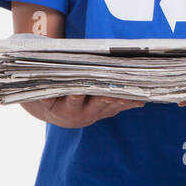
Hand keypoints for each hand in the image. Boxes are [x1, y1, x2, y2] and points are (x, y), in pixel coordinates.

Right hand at [23, 94, 143, 128]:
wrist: (60, 114)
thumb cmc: (51, 97)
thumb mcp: (46, 93)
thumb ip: (48, 84)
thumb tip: (43, 70)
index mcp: (67, 109)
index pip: (73, 100)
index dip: (78, 95)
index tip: (81, 90)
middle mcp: (84, 114)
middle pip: (97, 103)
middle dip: (106, 96)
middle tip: (114, 91)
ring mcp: (98, 114)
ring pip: (112, 106)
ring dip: (122, 99)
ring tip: (131, 92)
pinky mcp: (108, 112)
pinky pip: (120, 107)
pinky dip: (130, 102)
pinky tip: (142, 99)